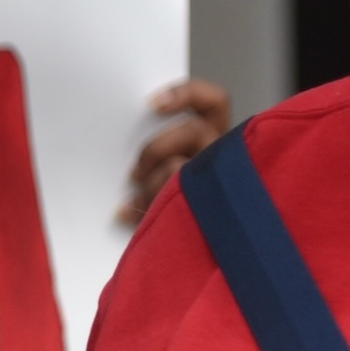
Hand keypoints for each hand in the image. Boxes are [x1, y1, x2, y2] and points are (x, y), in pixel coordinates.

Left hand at [123, 78, 232, 224]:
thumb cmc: (177, 207)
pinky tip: (125, 213)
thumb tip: (135, 156)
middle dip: (156, 148)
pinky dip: (140, 206)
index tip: (152, 104)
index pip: (214, 102)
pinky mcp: (208, 209)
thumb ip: (160, 153)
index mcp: (217, 141)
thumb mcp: (166, 173)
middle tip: (134, 171)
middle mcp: (224, 157)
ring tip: (135, 198)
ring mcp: (219, 182)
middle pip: (195, 130)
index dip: (187, 93)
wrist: (193, 257)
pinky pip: (172, 199)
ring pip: (180, 167)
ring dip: (152, 183)